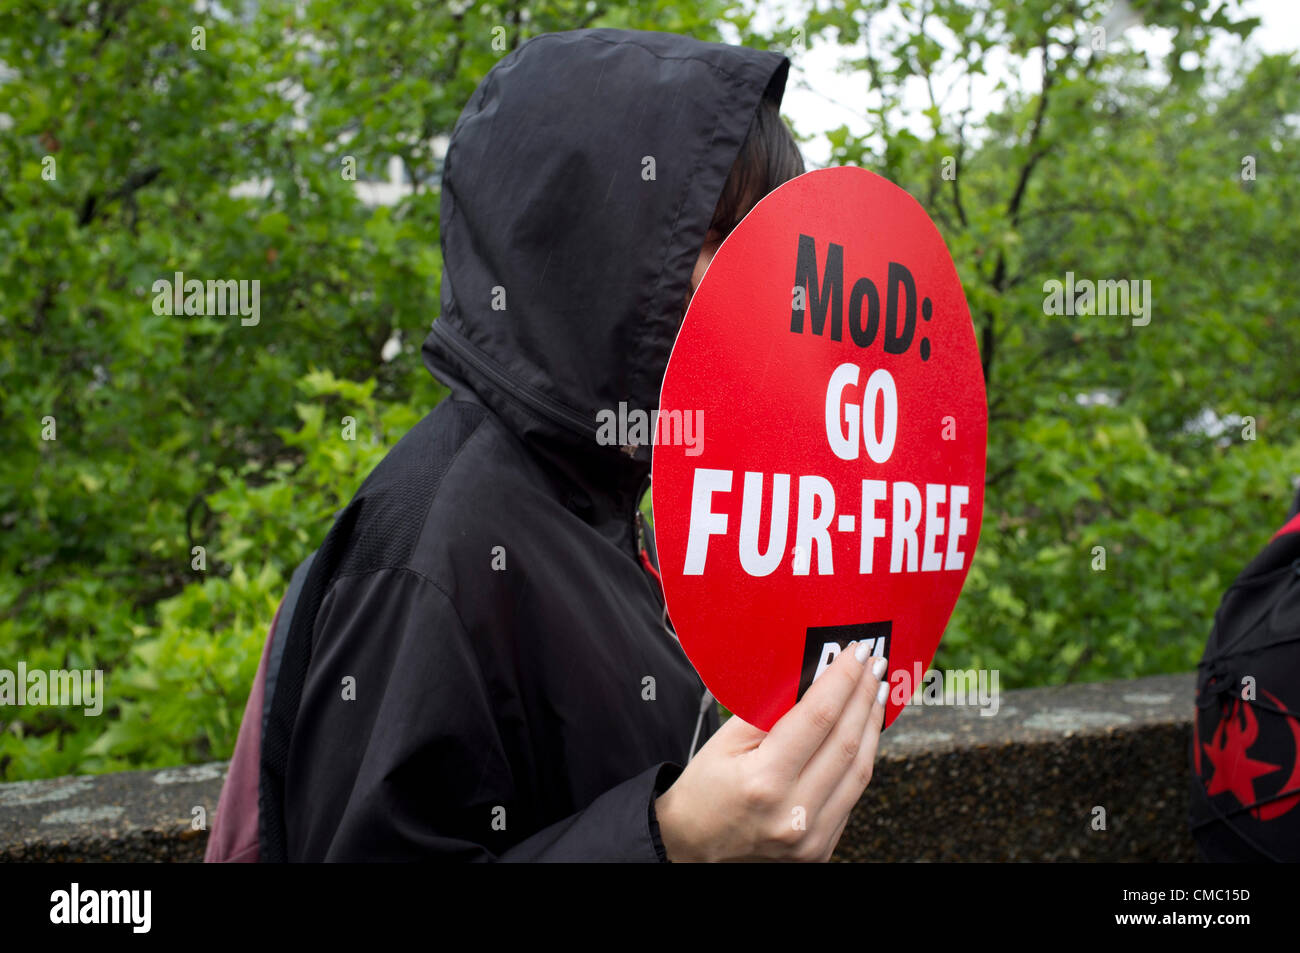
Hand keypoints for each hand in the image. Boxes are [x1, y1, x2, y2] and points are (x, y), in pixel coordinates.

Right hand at [655, 642, 887, 861]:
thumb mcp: (725, 742)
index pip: (818, 718)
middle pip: (845, 742)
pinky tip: (862, 732)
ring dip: (872, 726)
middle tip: (875, 664)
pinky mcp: (821, 849)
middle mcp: (793, 814)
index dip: (843, 680)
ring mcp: (811, 838)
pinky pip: (851, 795)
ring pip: (860, 771)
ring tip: (876, 692)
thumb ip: (769, 712)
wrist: (692, 847)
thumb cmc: (704, 790)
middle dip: (864, 695)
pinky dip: (860, 758)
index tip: (857, 653)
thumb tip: (812, 677)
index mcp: (764, 782)